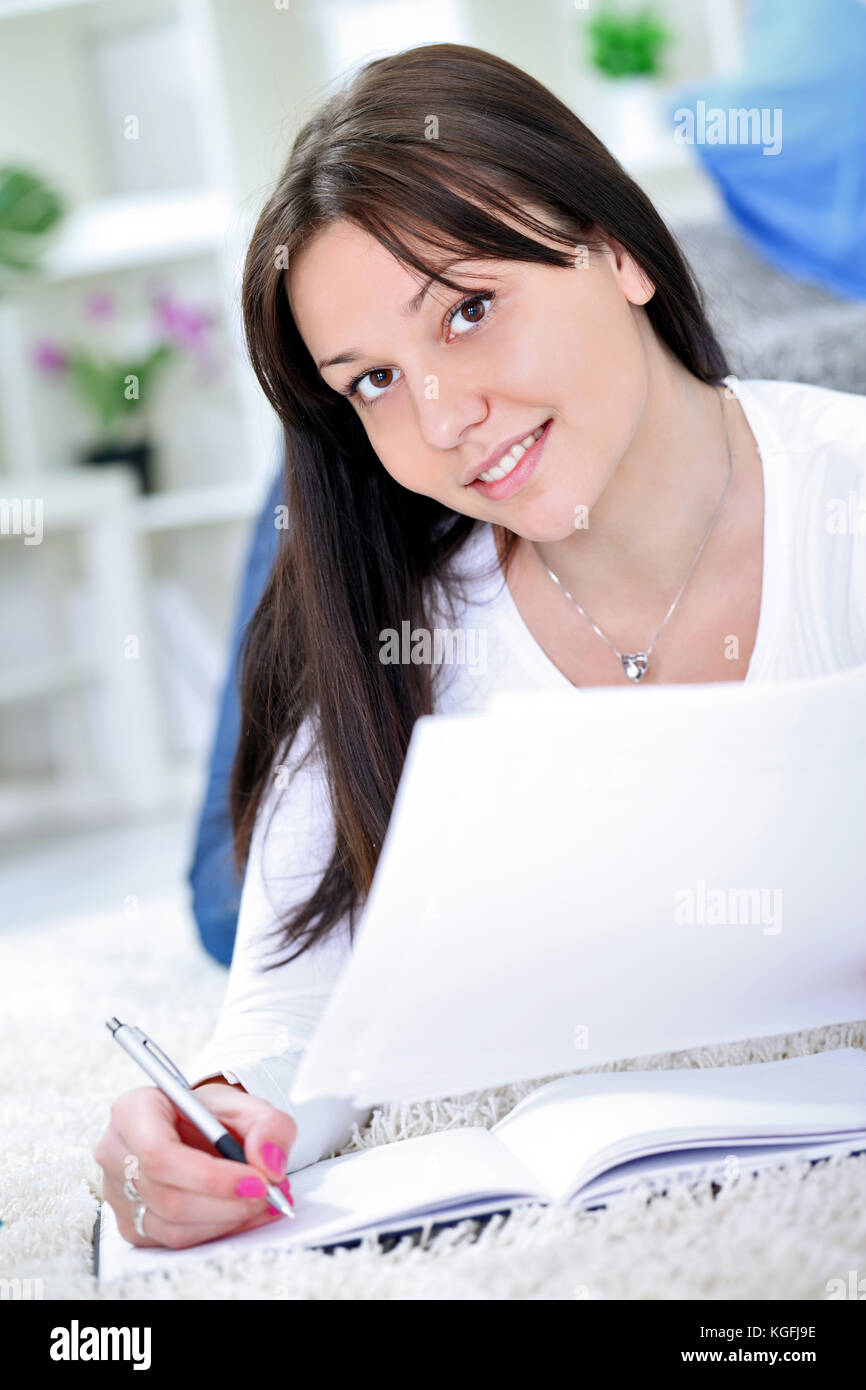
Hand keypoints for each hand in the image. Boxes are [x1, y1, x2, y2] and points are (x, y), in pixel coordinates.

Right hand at [94, 1082, 296, 1248]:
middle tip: (268, 1195)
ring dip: (225, 1221)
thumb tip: (269, 1164)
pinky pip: (172, 1241)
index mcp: (133, 1110)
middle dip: (226, 1203)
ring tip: (263, 1203)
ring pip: (170, 1225)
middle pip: (166, 1195)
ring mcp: (116, 1192)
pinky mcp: (129, 1223)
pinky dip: (215, 1232)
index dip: (210, 1177)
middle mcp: (115, 1151)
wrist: (199, 1129)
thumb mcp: (247, 1105)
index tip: (256, 1182)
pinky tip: (242, 1215)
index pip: (159, 1154)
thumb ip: (269, 1125)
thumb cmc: (212, 1115)